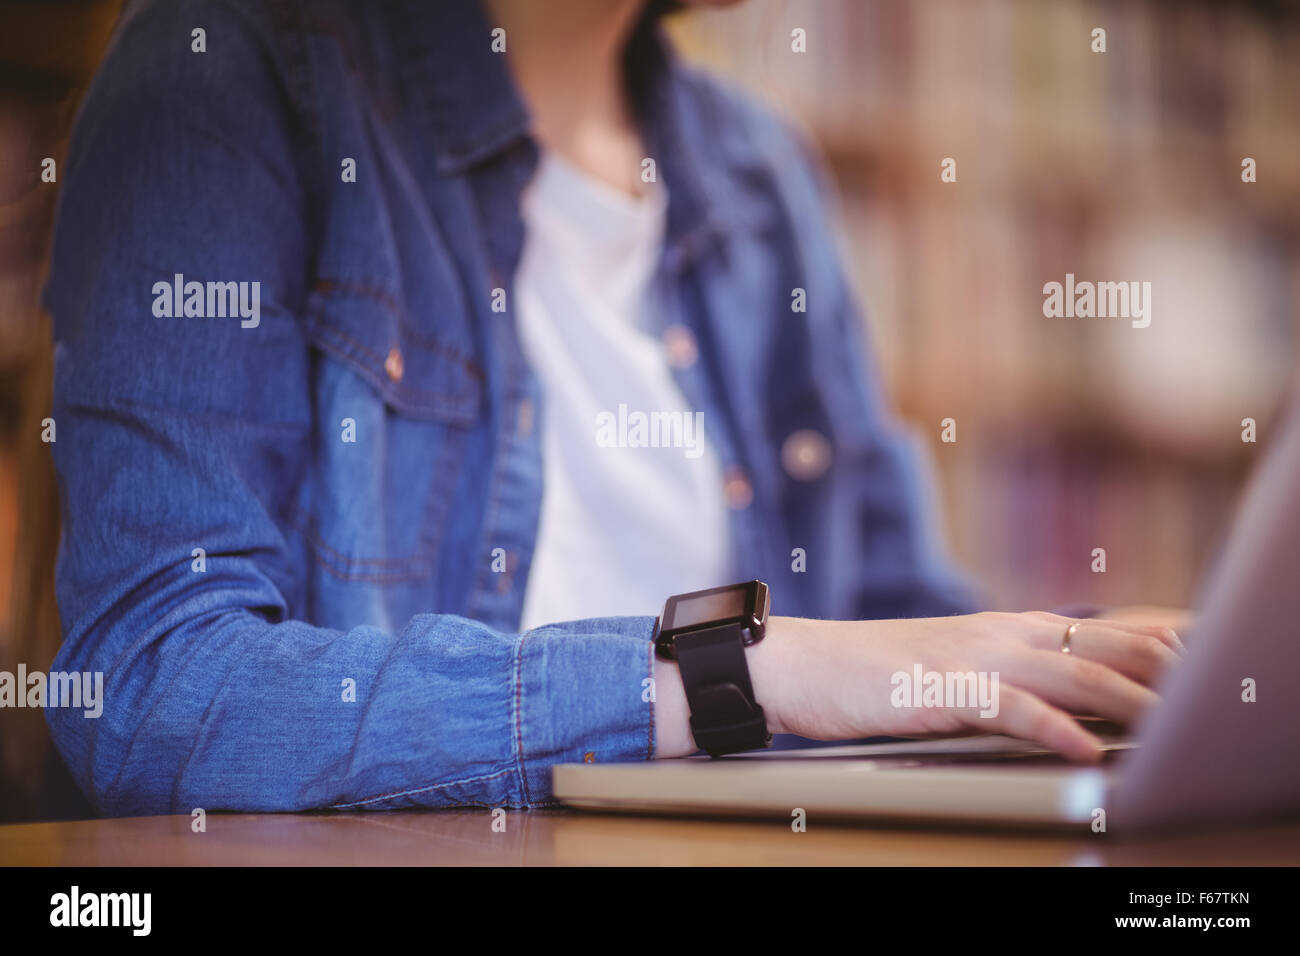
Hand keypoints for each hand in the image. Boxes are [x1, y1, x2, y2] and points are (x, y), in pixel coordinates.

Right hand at [747, 612, 1184, 761]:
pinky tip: (1081, 749)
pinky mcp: (939, 688)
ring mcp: (972, 658)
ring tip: (1171, 721)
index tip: (1211, 650)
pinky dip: (1050, 728)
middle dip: (1167, 665)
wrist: (805, 663)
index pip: (1108, 628)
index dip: (1166, 638)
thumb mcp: (962, 667)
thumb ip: (1021, 675)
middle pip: (1104, 644)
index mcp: (1014, 630)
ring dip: (1126, 697)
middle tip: (1213, 682)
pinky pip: (1006, 708)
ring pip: (1068, 673)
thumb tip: (1081, 699)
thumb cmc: (882, 673)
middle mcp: (1004, 635)